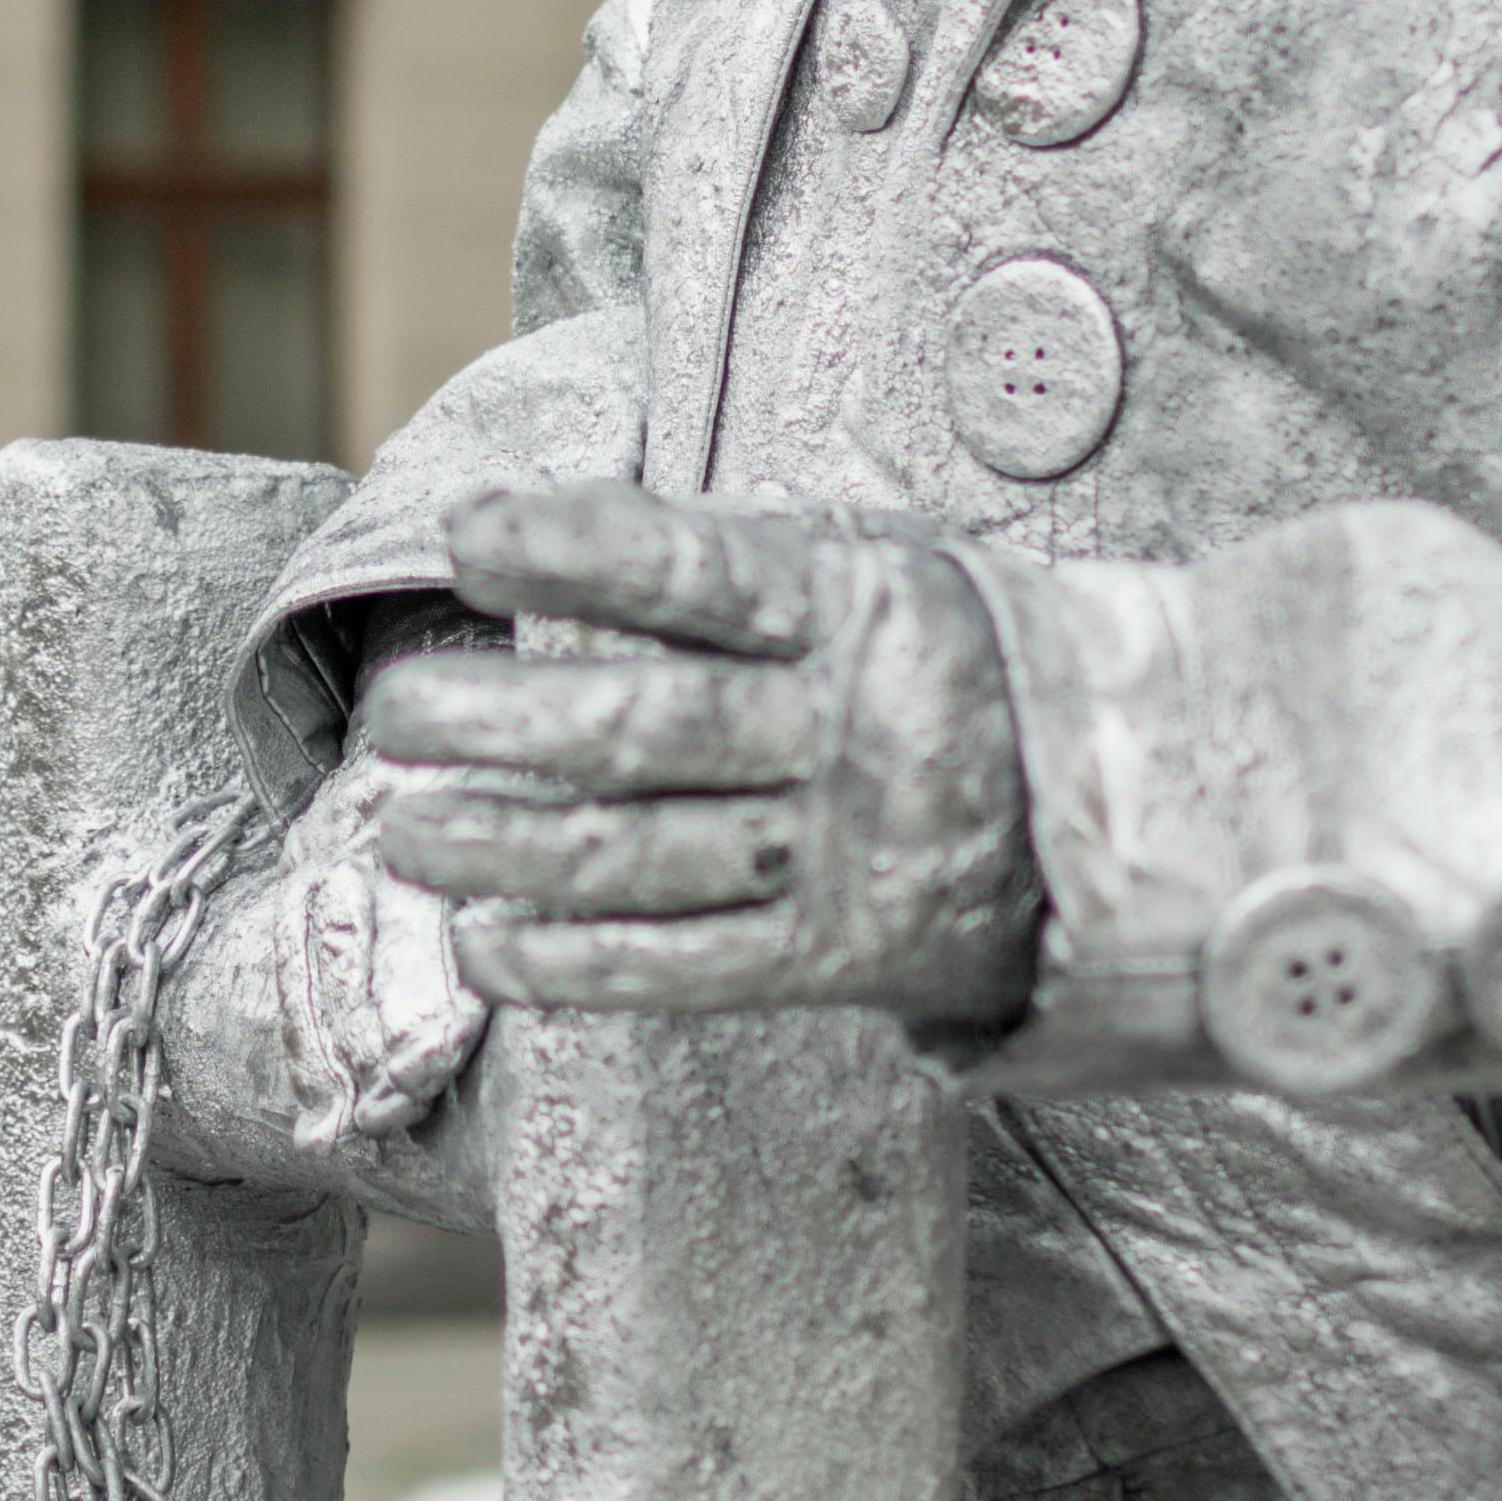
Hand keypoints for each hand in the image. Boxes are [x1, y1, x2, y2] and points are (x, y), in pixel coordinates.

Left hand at [362, 484, 1041, 1028]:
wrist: (1109, 799)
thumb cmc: (940, 655)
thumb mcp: (883, 566)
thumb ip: (738, 562)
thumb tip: (533, 533)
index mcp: (861, 605)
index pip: (698, 572)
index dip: (576, 551)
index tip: (465, 538)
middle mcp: (850, 727)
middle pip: (644, 729)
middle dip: (498, 722)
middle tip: (392, 713)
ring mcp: (847, 849)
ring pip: (641, 855)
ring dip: (500, 847)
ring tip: (403, 831)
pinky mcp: (839, 954)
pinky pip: (683, 967)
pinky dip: (570, 964)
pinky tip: (482, 949)